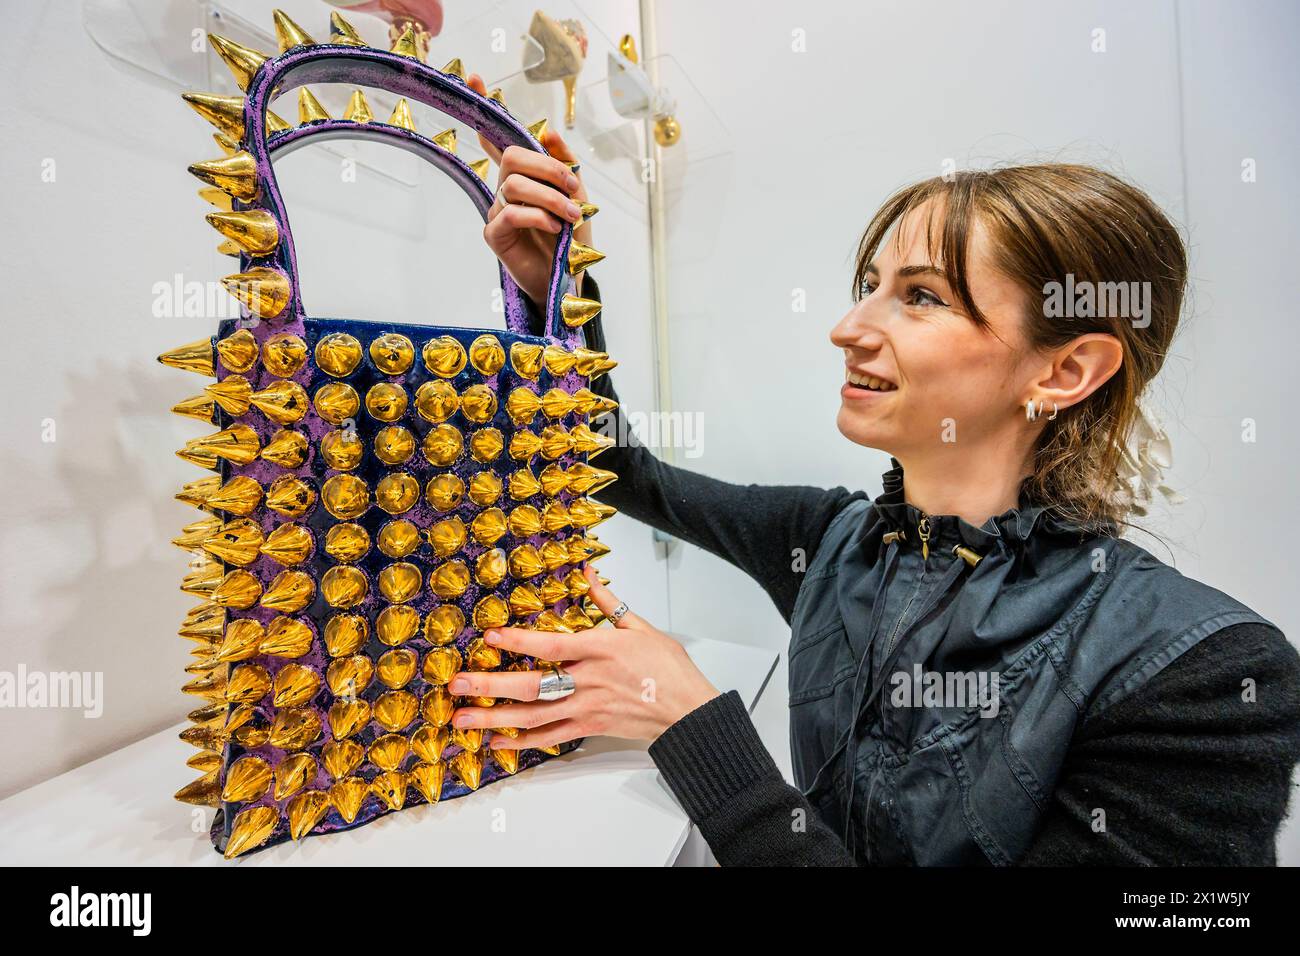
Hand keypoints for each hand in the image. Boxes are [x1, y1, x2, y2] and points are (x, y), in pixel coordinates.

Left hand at [448, 566, 721, 750]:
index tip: (490, 637)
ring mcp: (586, 708)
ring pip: (533, 715)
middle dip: (489, 686)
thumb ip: (608, 602)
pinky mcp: (589, 727)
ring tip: (464, 719)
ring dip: (494, 718)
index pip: (551, 646)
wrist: (688, 711)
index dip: (518, 641)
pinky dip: (522, 741)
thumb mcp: (641, 627)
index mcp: (599, 650)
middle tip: (457, 687)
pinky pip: (550, 737)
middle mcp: (588, 681)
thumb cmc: (668, 669)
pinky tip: (498, 740)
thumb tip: (589, 573)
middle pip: (531, 685)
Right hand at [468, 73, 592, 310]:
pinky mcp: (495, 234)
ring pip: (514, 184)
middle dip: (547, 169)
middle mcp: (506, 189)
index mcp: (525, 176)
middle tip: (572, 189)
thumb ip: (564, 163)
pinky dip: (537, 216)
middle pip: (512, 157)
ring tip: (570, 217)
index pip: (499, 139)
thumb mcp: (578, 196)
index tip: (476, 78)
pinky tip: (553, 228)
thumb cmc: (571, 238)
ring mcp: (498, 210)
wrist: (569, 278)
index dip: (486, 109)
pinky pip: (510, 212)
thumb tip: (548, 130)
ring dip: (550, 198)